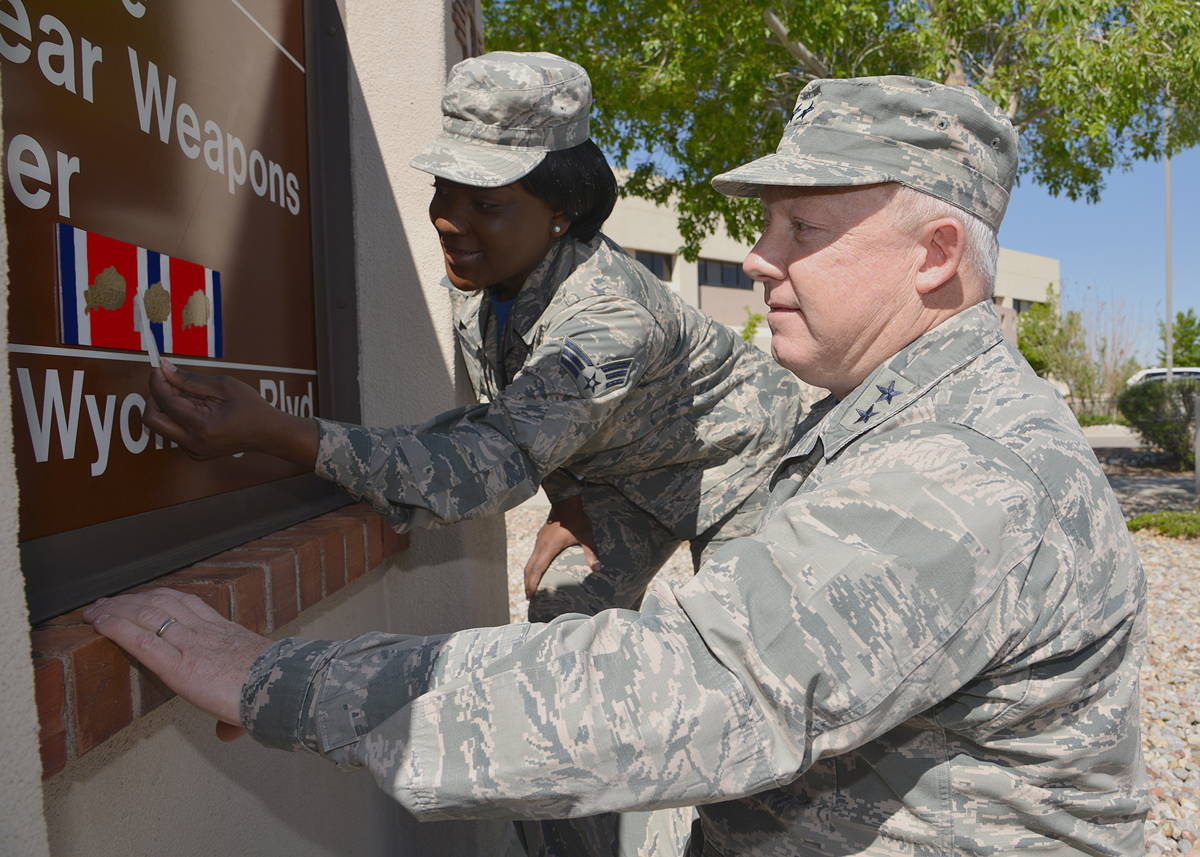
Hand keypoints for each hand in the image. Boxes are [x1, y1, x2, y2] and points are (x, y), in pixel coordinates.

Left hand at [82, 589, 272, 741]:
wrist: (284, 689)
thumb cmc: (276, 690)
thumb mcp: (255, 692)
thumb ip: (233, 715)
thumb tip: (227, 734)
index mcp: (225, 634)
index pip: (188, 604)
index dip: (161, 596)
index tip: (143, 597)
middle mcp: (205, 633)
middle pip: (161, 603)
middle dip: (131, 599)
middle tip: (108, 601)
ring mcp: (191, 645)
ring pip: (146, 615)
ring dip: (117, 609)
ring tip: (95, 610)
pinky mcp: (179, 666)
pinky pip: (141, 640)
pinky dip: (116, 628)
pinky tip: (99, 624)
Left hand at [144, 358, 318, 465]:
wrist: (268, 433)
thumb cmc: (251, 407)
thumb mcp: (223, 385)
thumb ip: (189, 379)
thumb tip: (164, 369)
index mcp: (201, 427)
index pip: (165, 402)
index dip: (157, 382)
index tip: (158, 367)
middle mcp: (192, 443)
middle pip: (152, 420)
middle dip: (154, 397)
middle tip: (168, 382)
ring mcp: (192, 450)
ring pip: (161, 425)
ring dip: (167, 406)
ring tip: (191, 395)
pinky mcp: (193, 451)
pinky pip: (173, 431)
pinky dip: (177, 416)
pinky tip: (197, 407)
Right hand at [524, 495, 600, 599]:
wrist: (566, 503)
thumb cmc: (577, 520)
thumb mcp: (586, 536)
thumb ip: (591, 552)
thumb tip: (598, 569)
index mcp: (549, 549)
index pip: (538, 570)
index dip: (533, 584)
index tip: (531, 595)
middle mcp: (540, 546)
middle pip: (529, 568)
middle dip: (527, 584)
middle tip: (528, 597)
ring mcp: (539, 542)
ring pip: (529, 562)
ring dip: (528, 575)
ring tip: (530, 587)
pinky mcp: (540, 538)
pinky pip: (532, 555)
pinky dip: (531, 566)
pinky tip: (537, 569)